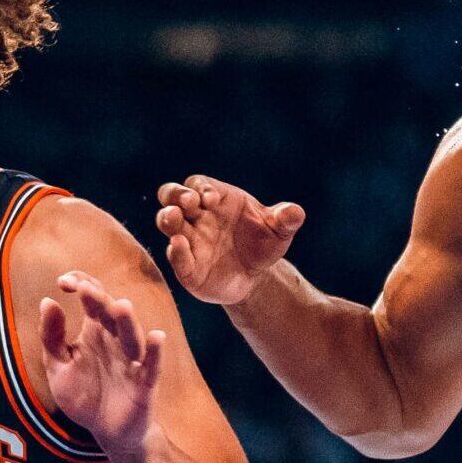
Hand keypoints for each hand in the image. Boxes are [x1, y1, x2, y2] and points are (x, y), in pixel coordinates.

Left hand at [38, 272, 162, 456]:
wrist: (106, 432)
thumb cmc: (84, 396)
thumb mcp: (58, 367)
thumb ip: (51, 337)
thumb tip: (47, 301)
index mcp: (94, 331)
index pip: (91, 297)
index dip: (81, 284)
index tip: (63, 282)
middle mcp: (114, 340)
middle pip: (110, 313)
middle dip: (100, 300)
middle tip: (86, 290)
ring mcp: (131, 359)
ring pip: (131, 336)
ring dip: (126, 322)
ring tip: (121, 306)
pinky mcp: (144, 382)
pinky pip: (151, 364)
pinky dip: (154, 351)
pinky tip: (156, 337)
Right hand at [154, 176, 304, 307]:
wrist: (258, 278)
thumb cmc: (263, 245)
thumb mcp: (279, 231)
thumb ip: (286, 219)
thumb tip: (295, 213)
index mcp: (216, 199)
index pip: (198, 184)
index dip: (200, 187)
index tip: (212, 199)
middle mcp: (197, 217)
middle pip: (171, 195)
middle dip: (174, 195)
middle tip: (186, 203)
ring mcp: (189, 241)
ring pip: (167, 223)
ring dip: (166, 218)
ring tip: (173, 219)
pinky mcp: (188, 268)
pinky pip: (175, 257)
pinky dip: (176, 252)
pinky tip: (180, 246)